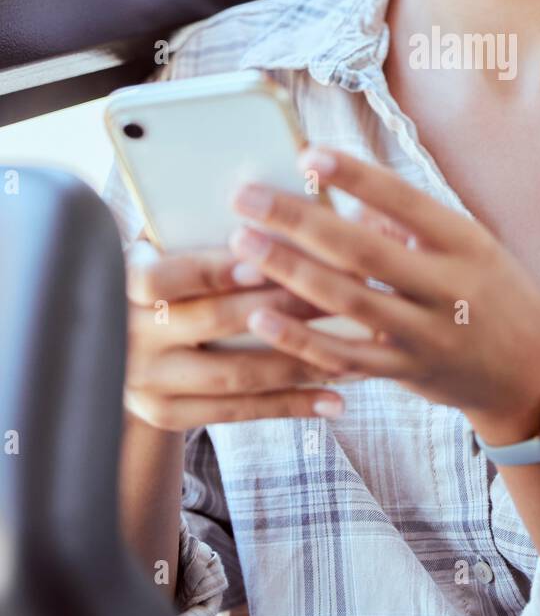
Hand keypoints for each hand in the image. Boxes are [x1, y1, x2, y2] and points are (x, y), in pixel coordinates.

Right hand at [123, 238, 349, 430]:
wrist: (112, 342)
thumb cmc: (164, 270)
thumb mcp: (163, 245)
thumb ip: (200, 229)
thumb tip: (278, 201)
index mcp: (121, 284)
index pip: (159, 278)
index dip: (214, 271)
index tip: (266, 263)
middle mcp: (129, 337)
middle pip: (211, 323)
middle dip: (279, 306)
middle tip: (335, 294)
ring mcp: (146, 383)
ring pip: (234, 375)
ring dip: (298, 361)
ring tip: (351, 348)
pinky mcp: (168, 414)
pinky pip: (238, 412)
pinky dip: (290, 405)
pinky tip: (334, 400)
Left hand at [227, 146, 539, 436]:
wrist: (530, 375)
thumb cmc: (496, 293)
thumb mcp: (471, 246)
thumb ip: (411, 225)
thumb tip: (341, 198)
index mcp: (465, 243)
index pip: (404, 201)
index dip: (354, 176)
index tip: (306, 154)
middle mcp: (447, 289)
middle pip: (362, 250)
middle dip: (298, 220)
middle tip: (245, 197)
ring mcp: (425, 335)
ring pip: (347, 302)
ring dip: (288, 272)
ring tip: (241, 244)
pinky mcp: (405, 373)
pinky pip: (345, 358)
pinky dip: (300, 338)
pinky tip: (260, 318)